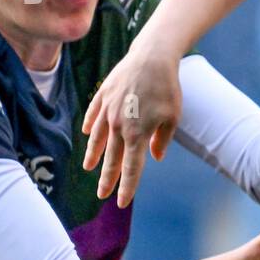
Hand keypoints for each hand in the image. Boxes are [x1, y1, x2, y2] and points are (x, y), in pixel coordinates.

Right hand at [82, 45, 181, 207]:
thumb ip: (162, 140)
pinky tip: (87, 134)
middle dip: (107, 178)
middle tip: (101, 194)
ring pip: (97, 139)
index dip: (126, 187)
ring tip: (90, 167)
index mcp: (137, 134)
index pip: (131, 168)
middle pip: (111, 158)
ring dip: (94, 155)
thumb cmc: (167, 89)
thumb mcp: (172, 117)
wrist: (152, 58)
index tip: (120, 202)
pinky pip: (93, 116)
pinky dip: (90, 126)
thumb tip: (155, 156)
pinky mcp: (102, 96)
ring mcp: (107, 110)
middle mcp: (118, 126)